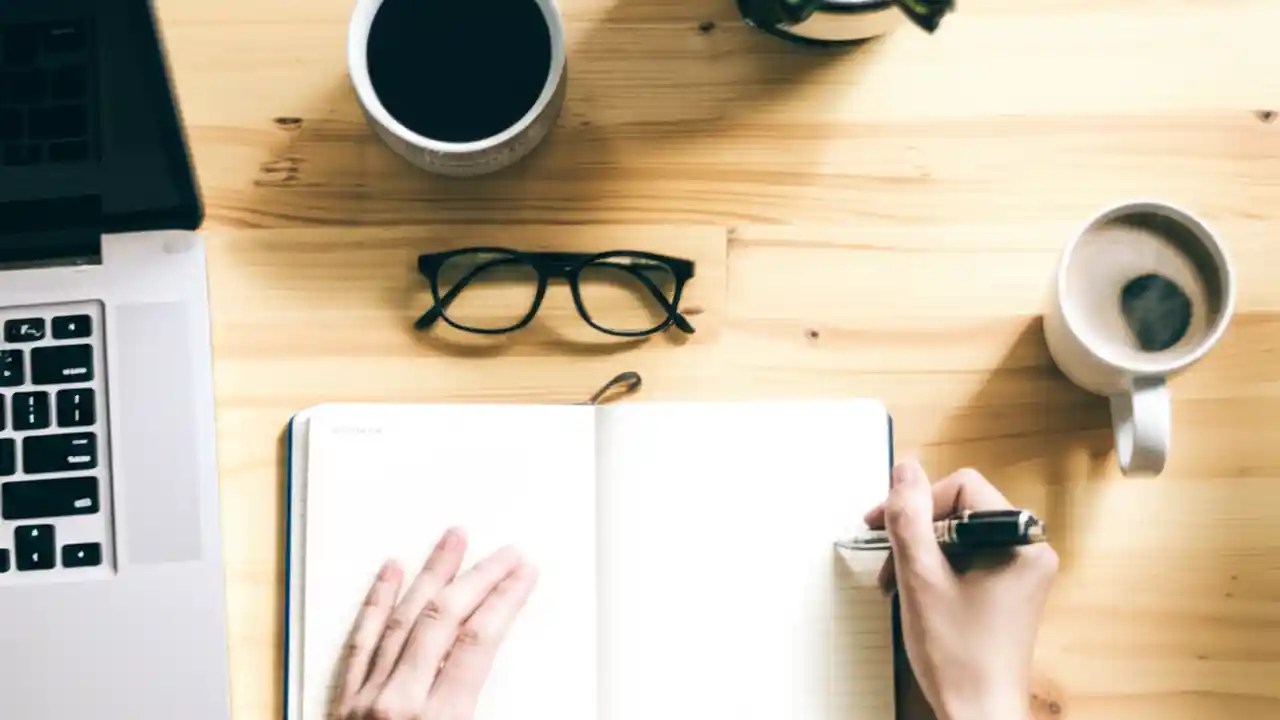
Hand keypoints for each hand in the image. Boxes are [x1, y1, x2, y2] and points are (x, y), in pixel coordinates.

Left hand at [335, 528, 538, 719]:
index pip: (478, 641)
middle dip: (479, 578)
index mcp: (438, 718)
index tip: (523, 575)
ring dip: (432, 574)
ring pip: (402, 618)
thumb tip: (489, 656)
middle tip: (503, 554)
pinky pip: (360, 641)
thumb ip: (475, 703)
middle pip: (443, 619)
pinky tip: (390, 572)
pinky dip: (376, 602)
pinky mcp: (342, 700)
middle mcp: (398, 700)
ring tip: (452, 542)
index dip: (505, 600)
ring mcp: (366, 696)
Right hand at [864, 461, 1057, 719]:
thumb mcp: (920, 578)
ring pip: (960, 536)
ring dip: (921, 553)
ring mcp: (1022, 572)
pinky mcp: (1011, 590)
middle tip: (885, 563)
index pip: (961, 489)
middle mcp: (1030, 550)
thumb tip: (905, 467)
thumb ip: (909, 518)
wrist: (979, 715)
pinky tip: (916, 593)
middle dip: (916, 532)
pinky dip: (937, 569)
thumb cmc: (957, 655)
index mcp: (1020, 541)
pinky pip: (969, 558)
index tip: (879, 526)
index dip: (916, 502)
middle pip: (960, 511)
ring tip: (896, 585)